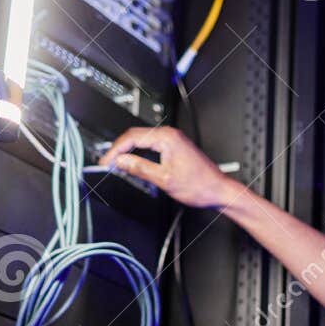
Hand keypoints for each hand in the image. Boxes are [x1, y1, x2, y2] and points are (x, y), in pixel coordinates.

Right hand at [99, 126, 237, 208]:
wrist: (218, 190)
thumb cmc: (200, 185)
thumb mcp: (164, 179)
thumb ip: (140, 168)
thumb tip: (121, 161)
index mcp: (167, 138)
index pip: (132, 137)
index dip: (116, 150)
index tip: (106, 161)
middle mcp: (170, 135)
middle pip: (135, 137)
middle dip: (120, 150)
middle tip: (108, 164)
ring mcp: (173, 140)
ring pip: (142, 141)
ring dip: (129, 151)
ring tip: (117, 164)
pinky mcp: (174, 147)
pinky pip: (151, 146)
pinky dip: (139, 154)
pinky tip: (133, 163)